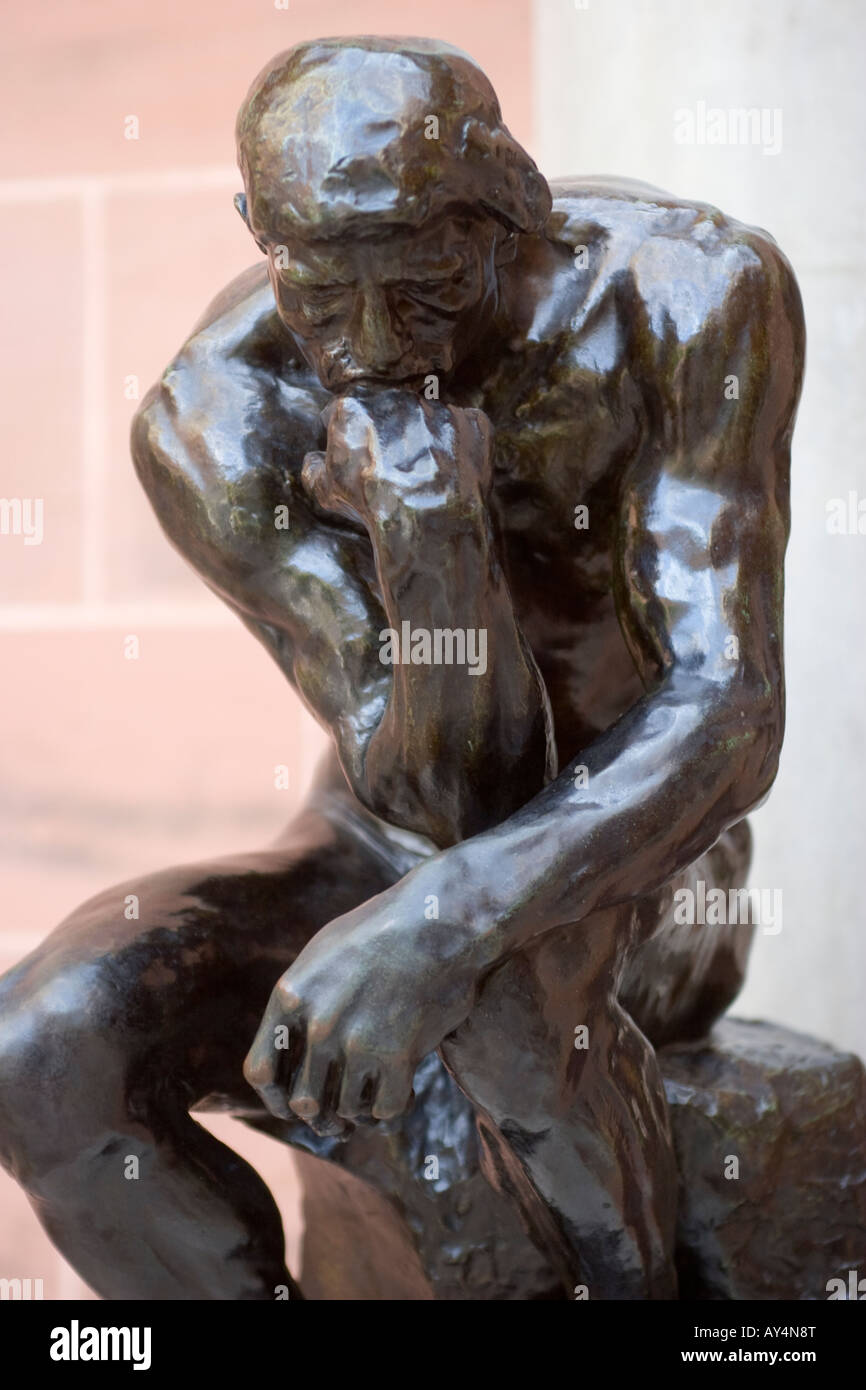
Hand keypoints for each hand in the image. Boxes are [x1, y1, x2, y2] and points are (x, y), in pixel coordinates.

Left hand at [243, 874, 483, 1136]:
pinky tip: (401, 1093)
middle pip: (303, 1102)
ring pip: (346, 1111)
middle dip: (320, 1116)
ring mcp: (357, 1043)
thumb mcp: (322, 953)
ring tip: (371, 1102)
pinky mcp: (397, 1056)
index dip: (272, 1099)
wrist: (439, 920)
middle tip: (336, 1117)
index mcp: (291, 996)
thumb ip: (301, 1001)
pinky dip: (392, 1110)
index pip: (260, 1072)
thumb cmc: (382, 929)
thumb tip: (291, 1044)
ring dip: (359, 1114)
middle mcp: (318, 1025)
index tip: (289, 1106)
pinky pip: (385, 1110)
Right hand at [300, 388, 492, 537]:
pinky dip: (458, 445)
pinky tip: (450, 472)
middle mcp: (399, 395)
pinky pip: (465, 427)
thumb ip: (312, 469)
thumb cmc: (373, 507)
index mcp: (355, 403)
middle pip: (388, 409)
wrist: (428, 522)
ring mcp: (439, 405)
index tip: (354, 458)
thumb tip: (314, 460)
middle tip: (392, 469)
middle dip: (386, 432)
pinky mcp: (473, 421)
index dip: (345, 437)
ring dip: (423, 437)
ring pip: (427, 416)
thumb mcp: (326, 492)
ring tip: (424, 475)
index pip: (344, 411)